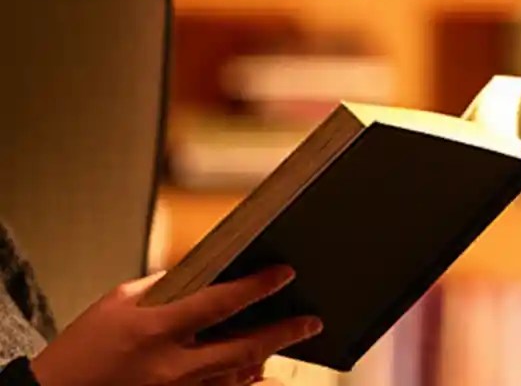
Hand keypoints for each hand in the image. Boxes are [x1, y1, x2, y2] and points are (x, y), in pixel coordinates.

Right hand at [31, 266, 321, 385]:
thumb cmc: (85, 345)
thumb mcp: (119, 302)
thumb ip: (166, 287)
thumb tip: (209, 270)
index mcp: (153, 328)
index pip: (218, 303)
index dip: (256, 287)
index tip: (285, 275)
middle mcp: (167, 365)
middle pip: (240, 349)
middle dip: (282, 334)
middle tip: (311, 322)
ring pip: (235, 378)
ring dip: (265, 359)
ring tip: (293, 339)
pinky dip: (243, 383)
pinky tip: (260, 373)